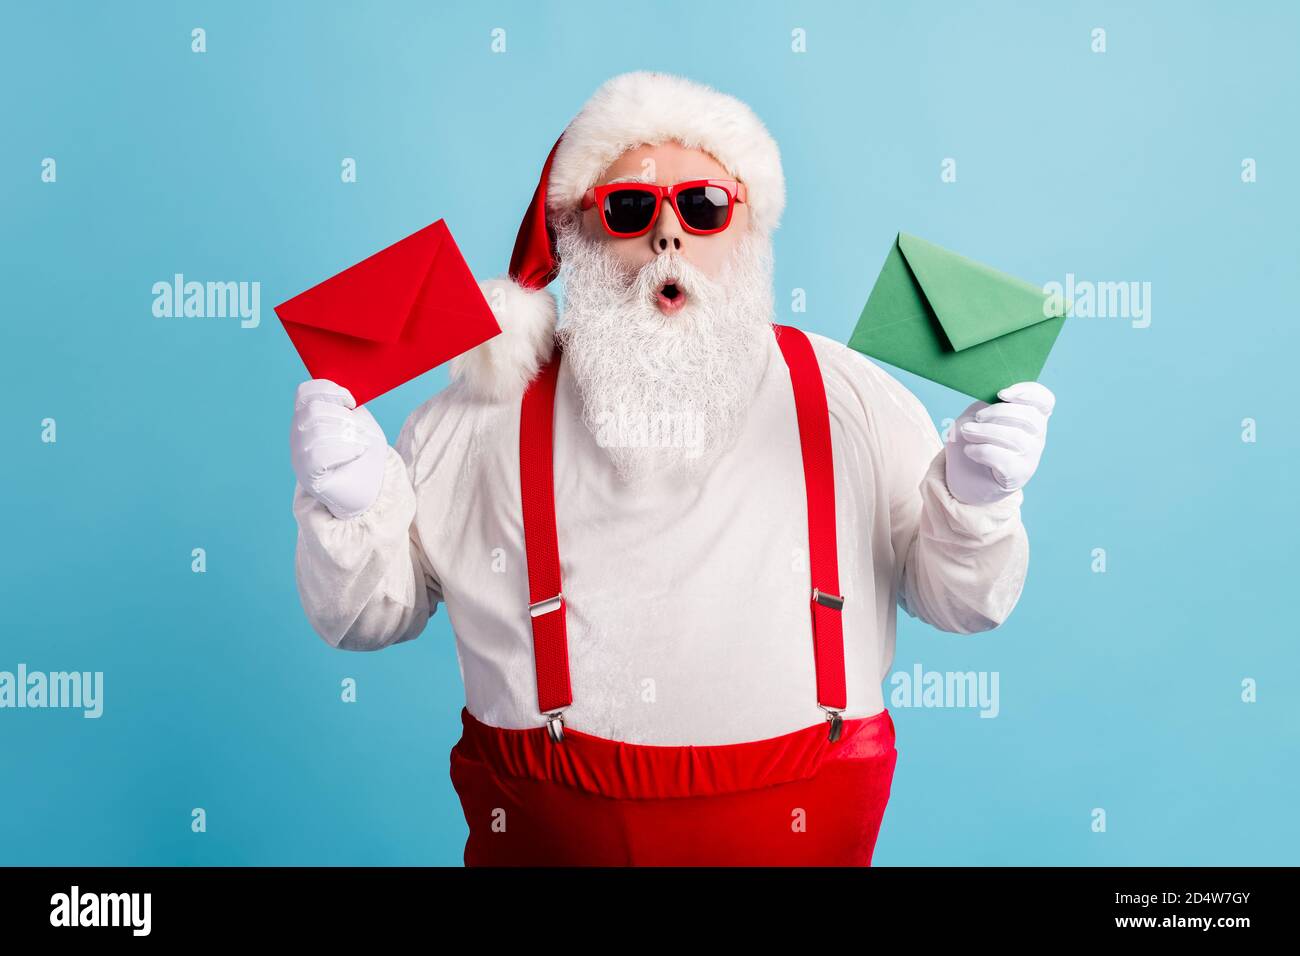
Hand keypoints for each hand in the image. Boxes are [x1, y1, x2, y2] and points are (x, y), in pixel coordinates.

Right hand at [290, 380, 388, 518]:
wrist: (371, 491)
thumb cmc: (364, 454)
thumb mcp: (359, 423)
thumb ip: (347, 406)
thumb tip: (342, 393)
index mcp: (307, 418)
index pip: (305, 392)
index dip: (329, 389)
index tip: (352, 402)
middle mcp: (297, 436)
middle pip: (313, 410)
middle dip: (344, 417)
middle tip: (359, 433)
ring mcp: (299, 457)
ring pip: (317, 431)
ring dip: (348, 435)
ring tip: (360, 445)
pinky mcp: (308, 477)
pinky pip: (318, 454)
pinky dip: (344, 450)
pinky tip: (356, 454)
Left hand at [944, 382, 1054, 505]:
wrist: (967, 478)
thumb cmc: (976, 440)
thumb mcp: (979, 417)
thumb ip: (987, 404)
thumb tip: (989, 398)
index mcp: (1032, 417)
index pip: (1045, 400)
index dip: (1028, 392)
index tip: (1001, 393)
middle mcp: (1037, 436)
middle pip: (1029, 416)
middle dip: (998, 412)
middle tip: (977, 417)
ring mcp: (1031, 456)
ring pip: (1014, 437)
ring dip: (984, 431)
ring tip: (966, 431)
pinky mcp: (1018, 474)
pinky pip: (1002, 457)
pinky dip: (981, 450)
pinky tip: (969, 450)